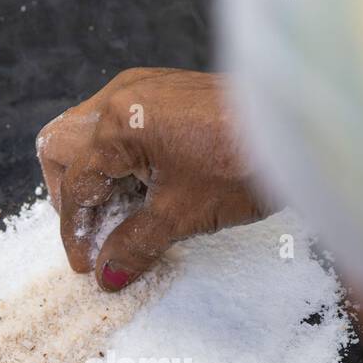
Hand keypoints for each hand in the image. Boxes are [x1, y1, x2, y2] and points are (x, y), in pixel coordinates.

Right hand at [36, 67, 268, 290]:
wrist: (299, 126)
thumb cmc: (242, 163)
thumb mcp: (181, 215)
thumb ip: (135, 245)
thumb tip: (107, 274)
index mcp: (117, 125)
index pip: (77, 186)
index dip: (76, 233)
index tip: (89, 265)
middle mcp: (121, 96)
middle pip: (63, 146)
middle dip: (70, 194)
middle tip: (91, 231)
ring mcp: (144, 88)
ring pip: (89, 132)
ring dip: (95, 175)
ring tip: (118, 214)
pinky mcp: (167, 91)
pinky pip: (121, 124)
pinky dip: (119, 159)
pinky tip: (144, 188)